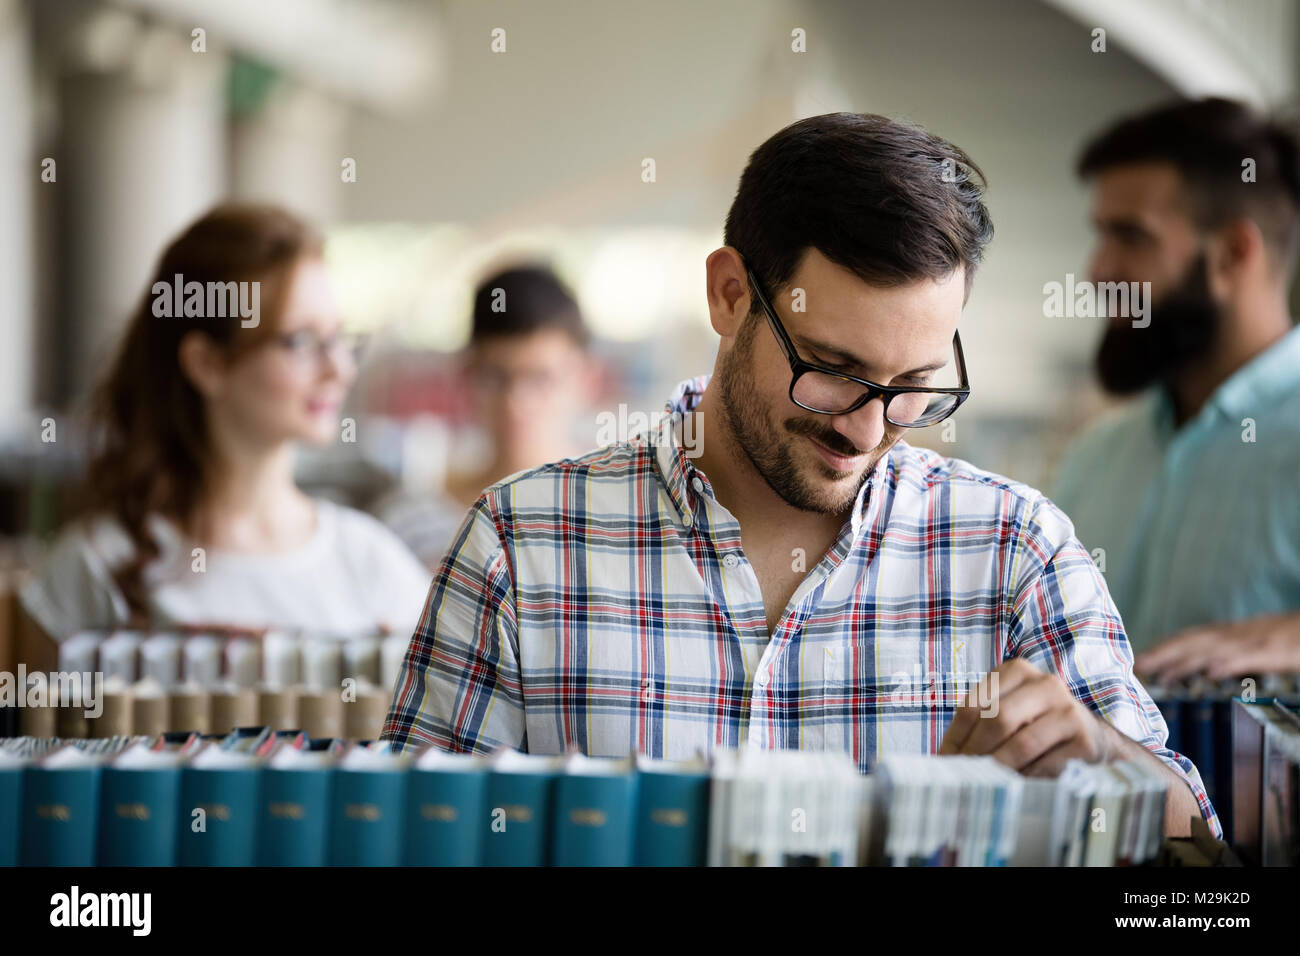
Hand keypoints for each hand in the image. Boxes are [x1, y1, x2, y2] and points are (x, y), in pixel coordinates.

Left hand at [939, 657, 1116, 775]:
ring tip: (983, 785)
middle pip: (998, 720)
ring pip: (1022, 743)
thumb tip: (943, 758)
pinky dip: (1025, 779)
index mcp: (1017, 671)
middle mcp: (1046, 684)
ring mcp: (1069, 711)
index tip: (945, 762)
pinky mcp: (1085, 741)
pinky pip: (1045, 766)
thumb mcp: (1005, 710)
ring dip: (999, 768)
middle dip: (976, 752)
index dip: (955, 738)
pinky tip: (1014, 787)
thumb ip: (977, 724)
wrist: (1087, 734)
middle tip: (963, 776)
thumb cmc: (1033, 722)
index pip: (973, 706)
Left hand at [1134, 612, 1299, 683]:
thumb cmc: (1288, 636)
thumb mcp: (1255, 642)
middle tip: (1136, 667)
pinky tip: (1211, 673)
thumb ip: (1229, 652)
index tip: (1138, 659)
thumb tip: (1204, 667)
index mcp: (1229, 633)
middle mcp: (1235, 634)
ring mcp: (1253, 641)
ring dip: (1184, 661)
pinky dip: (1228, 663)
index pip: (1189, 638)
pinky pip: (1247, 657)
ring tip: (1161, 673)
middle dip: (1162, 654)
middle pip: (1192, 642)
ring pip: (1212, 650)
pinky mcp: (1273, 651)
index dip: (1163, 647)